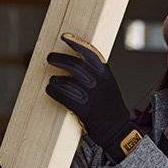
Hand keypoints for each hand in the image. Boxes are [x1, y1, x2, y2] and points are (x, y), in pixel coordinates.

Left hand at [45, 32, 140, 163]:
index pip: (90, 52)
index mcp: (106, 75)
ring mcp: (91, 96)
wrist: (118, 131)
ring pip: (66, 80)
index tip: (64, 36)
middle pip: (74, 64)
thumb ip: (97, 77)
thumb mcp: (110, 88)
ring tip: (52, 81)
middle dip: (58, 59)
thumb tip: (76, 68)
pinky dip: (53, 91)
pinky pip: (62, 96)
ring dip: (55, 79)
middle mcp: (99, 83)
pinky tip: (50, 90)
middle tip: (49, 58)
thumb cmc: (112, 110)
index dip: (75, 42)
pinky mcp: (83, 109)